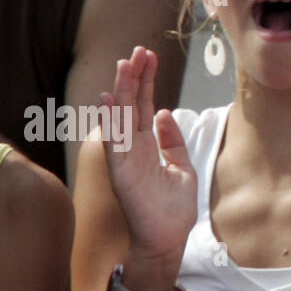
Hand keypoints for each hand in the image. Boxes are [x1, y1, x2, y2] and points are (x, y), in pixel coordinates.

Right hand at [99, 47, 195, 265]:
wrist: (166, 240)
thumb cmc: (173, 210)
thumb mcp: (182, 169)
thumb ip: (173, 142)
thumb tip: (164, 113)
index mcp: (147, 145)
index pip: (143, 104)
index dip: (146, 80)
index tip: (149, 56)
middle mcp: (132, 147)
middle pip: (131, 104)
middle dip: (135, 76)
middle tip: (140, 50)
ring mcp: (124, 158)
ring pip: (120, 117)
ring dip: (121, 91)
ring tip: (125, 64)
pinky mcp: (120, 173)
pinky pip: (113, 143)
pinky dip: (109, 121)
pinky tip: (108, 100)